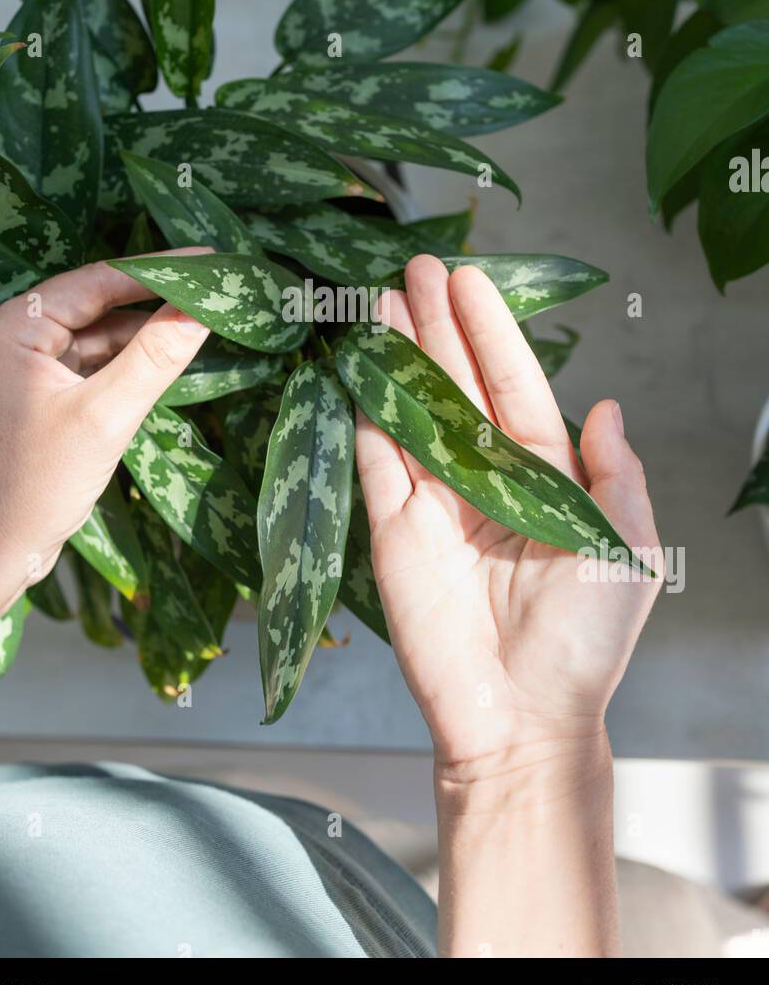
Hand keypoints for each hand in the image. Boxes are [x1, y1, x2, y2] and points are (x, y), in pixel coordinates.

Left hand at [0, 252, 210, 638]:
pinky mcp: (29, 394)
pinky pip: (83, 364)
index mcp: (10, 328)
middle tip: (214, 292)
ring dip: (141, 336)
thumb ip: (156, 356)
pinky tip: (162, 363)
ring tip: (201, 324)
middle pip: (94, 304)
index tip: (212, 261)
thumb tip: (203, 308)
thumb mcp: (105, 418)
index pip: (96, 281)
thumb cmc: (34, 488)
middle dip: (154, 302)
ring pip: (92, 335)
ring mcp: (15, 366)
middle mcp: (5, 335)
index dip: (159, 271)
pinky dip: (121, 364)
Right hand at [355, 255, 661, 782]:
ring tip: (380, 297)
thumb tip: (607, 405)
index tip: (469, 279)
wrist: (521, 717)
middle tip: (415, 267)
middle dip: (435, 324)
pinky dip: (362, 409)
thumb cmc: (585, 643)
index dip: (491, 331)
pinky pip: (373, 457)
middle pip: (456, 383)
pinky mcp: (390, 528)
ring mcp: (433, 500)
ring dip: (395, 353)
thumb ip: (618, 475)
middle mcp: (485, 477)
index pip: (512, 385)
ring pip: (409, 409)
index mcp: (543, 476)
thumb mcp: (628, 550)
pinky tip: (356, 362)